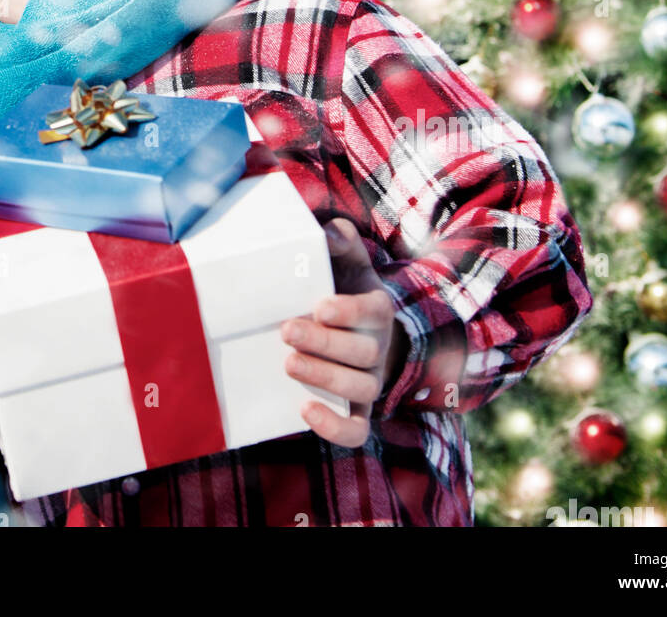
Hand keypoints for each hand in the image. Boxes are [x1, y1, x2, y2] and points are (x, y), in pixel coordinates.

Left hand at [280, 218, 403, 448]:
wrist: (347, 323)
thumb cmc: (339, 282)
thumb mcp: (343, 255)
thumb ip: (338, 238)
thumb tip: (326, 236)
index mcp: (377, 308)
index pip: (372, 312)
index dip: (349, 312)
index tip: (319, 306)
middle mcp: (379, 347)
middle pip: (364, 353)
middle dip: (325, 344)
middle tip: (286, 330)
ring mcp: (371, 380)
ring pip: (361, 389)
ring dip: (325, 378)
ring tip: (288, 364)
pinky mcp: (357, 408)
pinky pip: (357, 429)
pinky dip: (335, 428)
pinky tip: (305, 410)